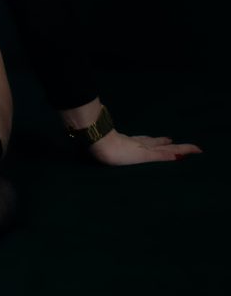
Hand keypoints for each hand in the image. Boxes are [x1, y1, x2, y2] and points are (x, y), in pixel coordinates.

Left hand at [84, 128, 202, 165]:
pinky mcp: (122, 142)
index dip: (184, 149)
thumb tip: (179, 155)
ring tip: (167, 140)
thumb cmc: (118, 152)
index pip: (170, 148)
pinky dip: (147, 141)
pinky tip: (141, 140)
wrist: (97, 142)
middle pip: (161, 144)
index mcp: (148, 148)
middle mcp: (142, 144)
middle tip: (182, 144)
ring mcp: (132, 142)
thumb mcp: (142, 156)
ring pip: (150, 141)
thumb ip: (160, 155)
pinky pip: (140, 141)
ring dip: (160, 142)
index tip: (198, 149)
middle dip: (173, 145)